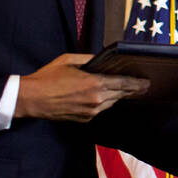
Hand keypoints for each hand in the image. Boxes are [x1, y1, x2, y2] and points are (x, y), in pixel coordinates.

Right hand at [15, 53, 148, 121]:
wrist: (31, 99)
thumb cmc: (48, 77)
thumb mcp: (69, 60)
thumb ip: (89, 58)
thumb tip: (102, 57)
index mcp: (94, 84)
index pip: (123, 84)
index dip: (137, 83)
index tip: (147, 82)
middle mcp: (96, 100)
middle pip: (121, 95)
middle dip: (133, 90)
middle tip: (143, 86)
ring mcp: (91, 112)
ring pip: (111, 102)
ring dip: (119, 96)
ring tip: (126, 89)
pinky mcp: (84, 119)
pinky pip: (100, 109)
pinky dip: (105, 102)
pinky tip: (106, 96)